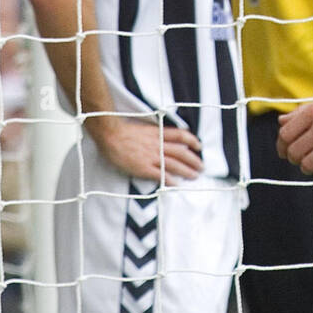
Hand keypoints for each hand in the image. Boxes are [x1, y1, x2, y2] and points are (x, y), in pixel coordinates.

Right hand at [87, 113, 203, 182]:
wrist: (110, 135)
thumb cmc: (124, 131)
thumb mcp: (144, 128)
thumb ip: (155, 133)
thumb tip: (164, 136)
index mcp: (158, 133)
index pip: (180, 135)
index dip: (192, 141)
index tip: (199, 146)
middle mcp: (158, 144)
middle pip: (181, 152)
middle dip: (194, 160)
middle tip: (202, 167)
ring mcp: (151, 156)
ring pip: (174, 164)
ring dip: (187, 171)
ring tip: (195, 176)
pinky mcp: (143, 168)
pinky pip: (160, 175)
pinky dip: (170, 180)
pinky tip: (176, 184)